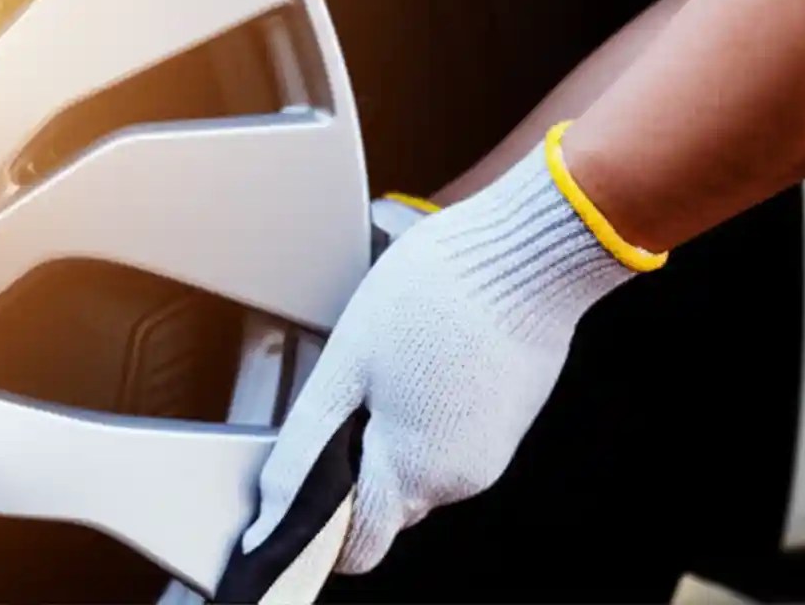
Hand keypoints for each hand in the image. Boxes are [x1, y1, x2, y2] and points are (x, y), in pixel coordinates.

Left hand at [242, 139, 639, 578]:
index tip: (305, 489)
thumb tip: (277, 502)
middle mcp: (458, 477)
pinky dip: (428, 412)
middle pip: (387, 500)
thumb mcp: (347, 364)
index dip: (321, 527)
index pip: (359, 547)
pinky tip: (426, 359)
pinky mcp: (507, 421)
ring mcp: (490, 450)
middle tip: (346, 395)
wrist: (527, 256)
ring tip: (391, 365)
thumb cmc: (438, 294)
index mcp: (413, 470)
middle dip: (357, 461)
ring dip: (393, 431)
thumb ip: (311, 443)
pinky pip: (451, 437)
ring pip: (418, 465)